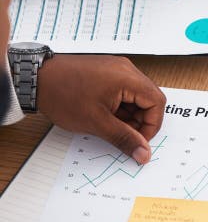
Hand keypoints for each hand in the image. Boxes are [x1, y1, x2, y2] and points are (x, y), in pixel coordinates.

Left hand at [37, 55, 165, 163]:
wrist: (36, 79)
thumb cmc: (63, 95)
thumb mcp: (96, 123)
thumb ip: (124, 138)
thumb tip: (144, 153)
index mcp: (128, 77)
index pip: (157, 102)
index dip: (152, 125)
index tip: (138, 140)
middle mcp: (126, 69)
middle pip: (148, 98)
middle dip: (140, 120)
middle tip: (123, 134)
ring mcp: (117, 69)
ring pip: (136, 96)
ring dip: (129, 114)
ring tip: (109, 124)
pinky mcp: (107, 71)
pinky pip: (124, 91)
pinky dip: (120, 106)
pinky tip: (104, 115)